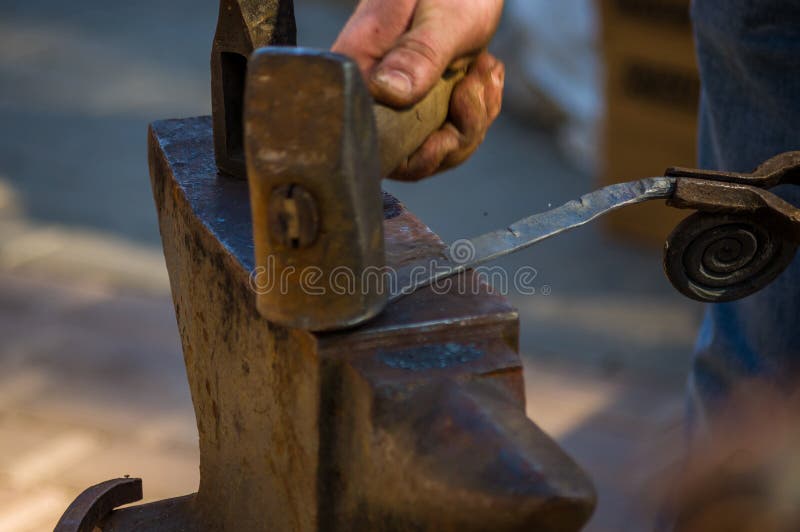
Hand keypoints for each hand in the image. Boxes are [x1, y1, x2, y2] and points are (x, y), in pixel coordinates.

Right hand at [332, 0, 504, 180]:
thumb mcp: (440, 17)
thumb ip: (417, 55)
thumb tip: (389, 94)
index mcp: (362, 75)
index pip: (376, 145)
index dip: (418, 154)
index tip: (449, 130)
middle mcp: (377, 97)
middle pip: (414, 157)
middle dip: (458, 135)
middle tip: (477, 86)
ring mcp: (402, 103)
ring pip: (440, 148)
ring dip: (475, 119)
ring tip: (484, 72)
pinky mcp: (425, 102)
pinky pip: (454, 131)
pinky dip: (480, 111)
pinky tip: (484, 73)